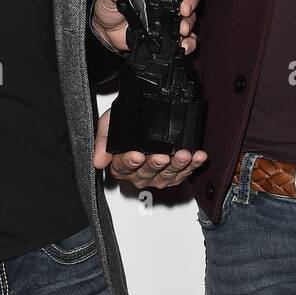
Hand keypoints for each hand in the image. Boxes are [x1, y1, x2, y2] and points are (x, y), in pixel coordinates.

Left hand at [90, 0, 200, 54]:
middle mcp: (168, 0)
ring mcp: (171, 18)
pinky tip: (184, 44)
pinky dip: (189, 42)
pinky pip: (187, 38)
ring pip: (190, 16)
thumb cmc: (110, 11)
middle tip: (185, 9)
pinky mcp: (171, 35)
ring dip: (190, 22)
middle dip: (191, 0)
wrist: (108, 35)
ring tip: (182, 29)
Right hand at [93, 107, 207, 188]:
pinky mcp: (174, 174)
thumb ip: (102, 141)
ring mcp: (157, 176)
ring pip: (168, 174)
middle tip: (162, 156)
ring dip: (178, 165)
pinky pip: (184, 172)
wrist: (141, 118)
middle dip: (156, 164)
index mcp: (121, 166)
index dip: (130, 162)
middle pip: (147, 172)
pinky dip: (193, 165)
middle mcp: (139, 174)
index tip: (136, 155)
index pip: (123, 167)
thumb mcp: (108, 125)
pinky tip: (198, 157)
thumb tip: (97, 161)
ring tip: (184, 155)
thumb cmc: (124, 123)